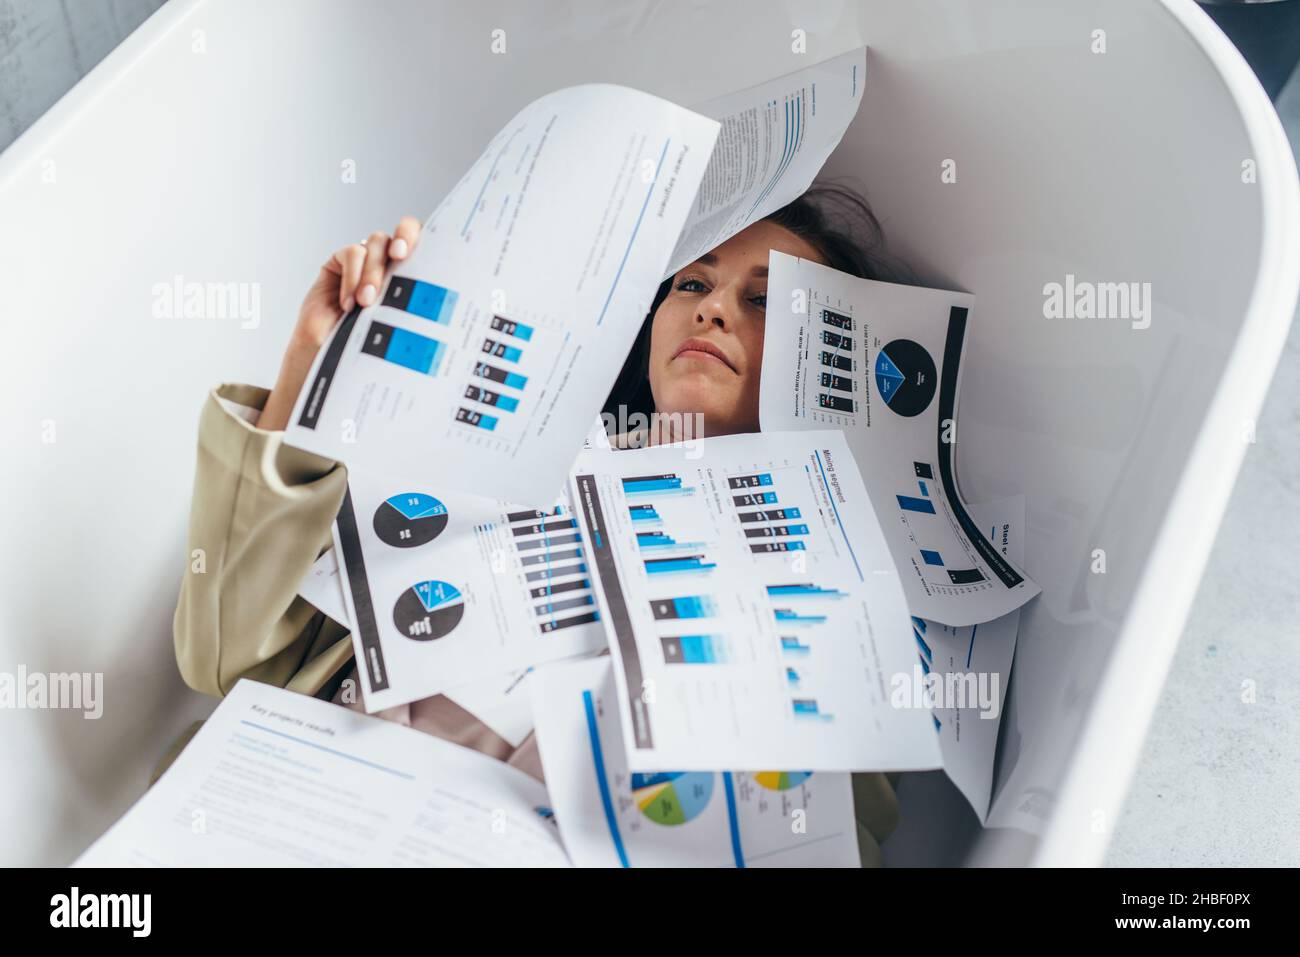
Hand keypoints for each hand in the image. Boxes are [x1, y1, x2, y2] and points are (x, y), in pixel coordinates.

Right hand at [257, 216, 421, 430]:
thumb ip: (414, 306)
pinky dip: (352, 277)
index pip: (426, 245)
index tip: (425, 252)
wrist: (326, 358)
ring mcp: (364, 261)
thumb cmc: (366, 348)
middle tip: (401, 255)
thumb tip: (443, 298)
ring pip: (377, 242)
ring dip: (373, 271)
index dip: (427, 239)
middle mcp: (389, 265)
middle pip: (403, 231)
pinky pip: (351, 253)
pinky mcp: (338, 263)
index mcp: (412, 278)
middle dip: (404, 237)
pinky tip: (349, 304)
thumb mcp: (398, 326)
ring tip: (367, 303)